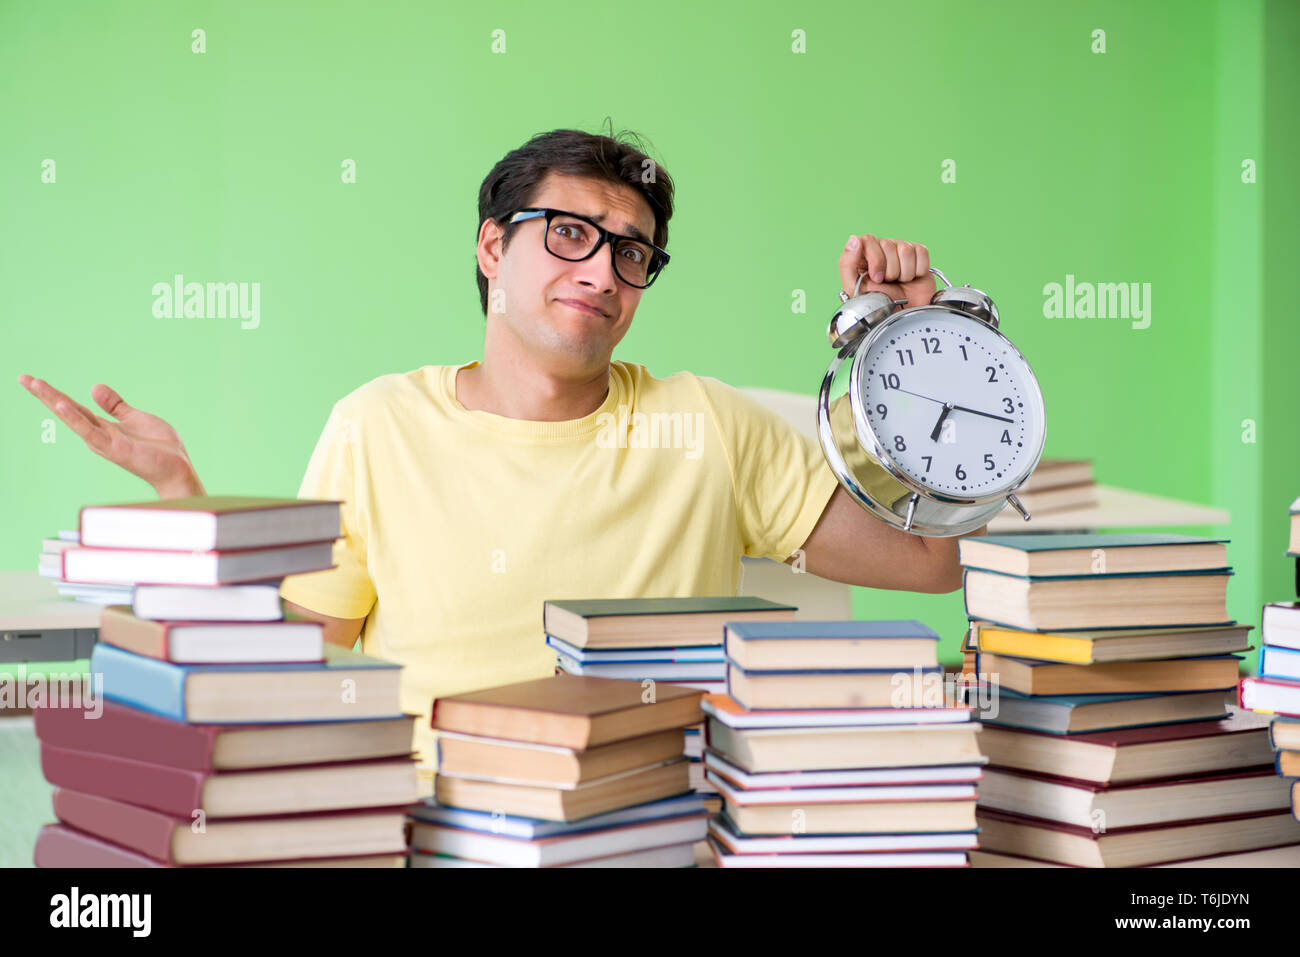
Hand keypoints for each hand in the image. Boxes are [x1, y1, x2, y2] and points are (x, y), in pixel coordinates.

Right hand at [17, 374, 205, 498]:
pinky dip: (75, 419)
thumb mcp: (136, 417)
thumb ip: (115, 405)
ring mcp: (104, 442)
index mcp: (103, 427)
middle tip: (23, 378)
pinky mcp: (115, 449)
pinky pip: (90, 431)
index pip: (73, 407)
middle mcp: (98, 435)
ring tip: (35, 384)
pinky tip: (61, 405)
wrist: (177, 468)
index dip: (53, 393)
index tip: (32, 379)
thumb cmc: (159, 447)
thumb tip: (94, 387)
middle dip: (45, 394)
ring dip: (54, 401)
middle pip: (67, 410)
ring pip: (73, 418)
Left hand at [838, 234, 935, 309]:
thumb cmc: (877, 304)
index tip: (877, 278)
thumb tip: (854, 240)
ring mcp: (900, 249)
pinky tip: (912, 278)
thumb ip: (847, 263)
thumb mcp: (854, 288)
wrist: (901, 316)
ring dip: (904, 272)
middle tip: (889, 282)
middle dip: (890, 270)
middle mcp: (881, 248)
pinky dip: (918, 270)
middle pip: (888, 244)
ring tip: (899, 282)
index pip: (868, 240)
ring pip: (905, 250)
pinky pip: (921, 253)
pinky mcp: (918, 254)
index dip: (875, 260)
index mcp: (863, 254)